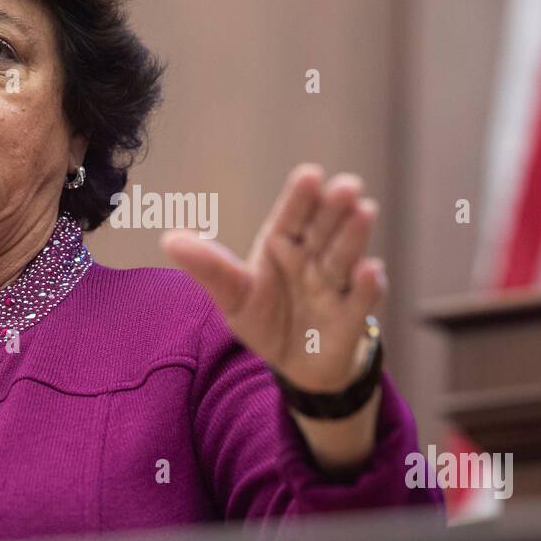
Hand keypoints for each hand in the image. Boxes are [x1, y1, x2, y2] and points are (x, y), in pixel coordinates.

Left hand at [161, 163, 386, 393]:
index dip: (301, 197)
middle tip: (347, 186)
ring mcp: (335, 285)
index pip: (292, 216)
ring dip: (354, 235)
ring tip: (364, 211)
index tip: (310, 175)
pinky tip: (370, 270)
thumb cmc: (265, 319)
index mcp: (283, 245)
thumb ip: (209, 268)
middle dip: (335, 209)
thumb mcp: (233, 295)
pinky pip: (361, 299)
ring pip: (345, 256)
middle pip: (324, 229)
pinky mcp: (351, 316)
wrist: (295, 365)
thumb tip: (169, 239)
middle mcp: (312, 258)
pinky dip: (367, 286)